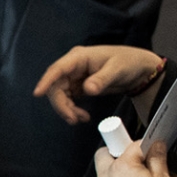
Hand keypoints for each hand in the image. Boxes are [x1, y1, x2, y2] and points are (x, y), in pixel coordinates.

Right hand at [33, 44, 164, 123]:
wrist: (139, 69)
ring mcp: (74, 76)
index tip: (38, 93)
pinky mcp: (77, 85)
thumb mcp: (118, 69)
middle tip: (73, 119)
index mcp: (79, 57)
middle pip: (56, 86)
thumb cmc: (129, 63)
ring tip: (81, 119)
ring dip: (66, 109)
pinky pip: (67, 99)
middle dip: (61, 104)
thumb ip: (102, 79)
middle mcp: (72, 66)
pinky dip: (72, 109)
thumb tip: (88, 89)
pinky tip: (82, 116)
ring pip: (59, 95)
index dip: (46, 81)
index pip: (57, 69)